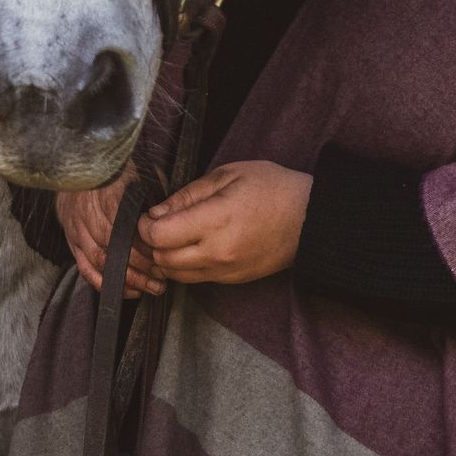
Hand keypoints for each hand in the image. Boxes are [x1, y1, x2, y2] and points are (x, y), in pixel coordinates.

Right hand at [55, 166, 164, 296]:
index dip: (143, 244)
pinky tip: (127, 290)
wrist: (74, 165)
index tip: (162, 254)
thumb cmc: (113, 170)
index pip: (125, 224)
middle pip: (113, 246)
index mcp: (107, 192)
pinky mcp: (71, 241)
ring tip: (150, 288)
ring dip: (126, 279)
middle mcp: (89, 212)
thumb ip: (154, 191)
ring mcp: (77, 229)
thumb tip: (172, 214)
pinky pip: (85, 269)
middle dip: (140, 266)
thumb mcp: (137, 171)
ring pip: (100, 261)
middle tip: (162, 278)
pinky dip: (105, 283)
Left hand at [138, 160, 313, 284]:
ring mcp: (225, 270)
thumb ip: (187, 195)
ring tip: (173, 237)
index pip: (158, 236)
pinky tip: (192, 247)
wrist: (310, 219)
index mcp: (215, 221)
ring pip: (176, 275)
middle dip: (152, 244)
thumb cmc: (272, 189)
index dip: (145, 226)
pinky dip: (185, 266)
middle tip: (157, 225)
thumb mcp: (227, 175)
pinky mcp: (233, 280)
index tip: (149, 215)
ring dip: (167, 258)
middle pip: (162, 260)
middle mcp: (217, 252)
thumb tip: (156, 212)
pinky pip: (196, 279)